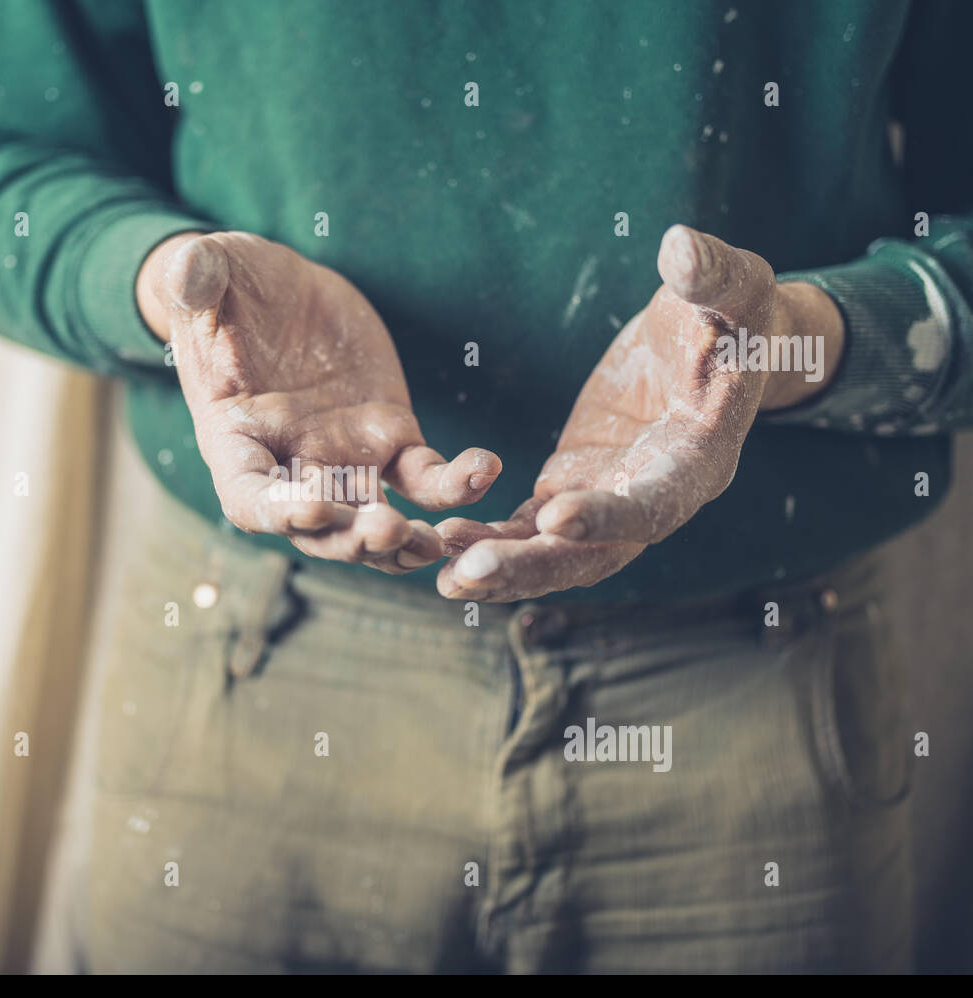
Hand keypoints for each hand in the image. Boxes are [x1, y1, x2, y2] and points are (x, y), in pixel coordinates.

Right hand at [138, 231, 501, 572]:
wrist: (276, 289)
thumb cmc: (228, 286)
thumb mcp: (208, 274)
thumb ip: (195, 277)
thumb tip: (185, 269)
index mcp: (237, 440)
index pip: (250, 498)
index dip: (280, 513)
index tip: (315, 508)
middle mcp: (291, 463)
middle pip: (318, 527)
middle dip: (350, 537)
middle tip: (387, 532)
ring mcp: (344, 458)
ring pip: (372, 517)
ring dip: (400, 540)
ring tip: (432, 543)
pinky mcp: (388, 438)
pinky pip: (422, 477)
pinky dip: (452, 484)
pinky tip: (483, 470)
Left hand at [435, 224, 842, 602]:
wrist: (715, 343)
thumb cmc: (732, 315)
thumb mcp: (736, 289)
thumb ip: (713, 275)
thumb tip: (680, 246)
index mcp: (698, 459)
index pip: (654, 503)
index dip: (609, 515)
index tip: (556, 515)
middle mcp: (655, 497)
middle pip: (594, 553)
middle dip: (532, 566)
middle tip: (468, 574)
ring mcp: (609, 499)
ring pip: (554, 553)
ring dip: (501, 566)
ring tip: (441, 572)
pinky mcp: (573, 488)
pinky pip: (528, 529)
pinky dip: (489, 539)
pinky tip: (439, 542)